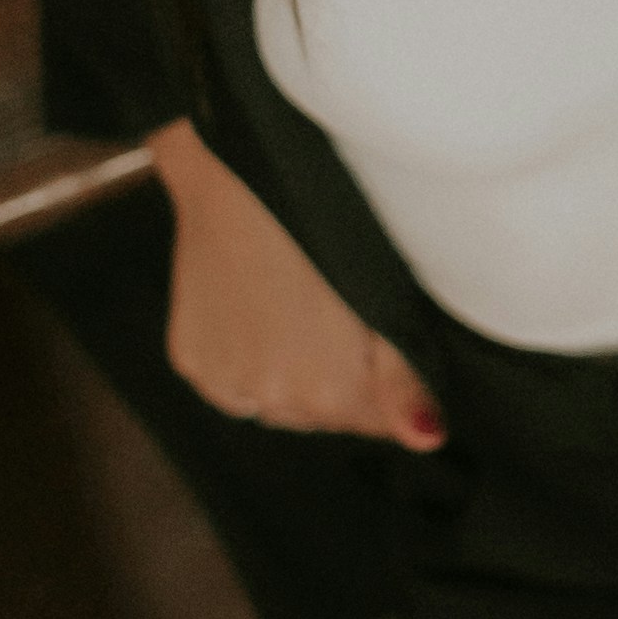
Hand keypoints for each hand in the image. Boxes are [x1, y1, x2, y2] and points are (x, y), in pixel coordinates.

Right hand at [152, 130, 444, 446]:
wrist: (245, 179)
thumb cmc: (324, 229)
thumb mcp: (378, 300)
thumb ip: (403, 381)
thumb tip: (427, 439)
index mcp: (330, 393)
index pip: (372, 422)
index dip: (382, 384)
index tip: (373, 339)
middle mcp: (273, 399)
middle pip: (321, 414)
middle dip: (333, 378)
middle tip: (332, 312)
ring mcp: (225, 381)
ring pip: (274, 401)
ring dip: (288, 373)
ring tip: (293, 308)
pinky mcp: (191, 358)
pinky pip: (229, 381)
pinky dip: (244, 358)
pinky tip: (254, 311)